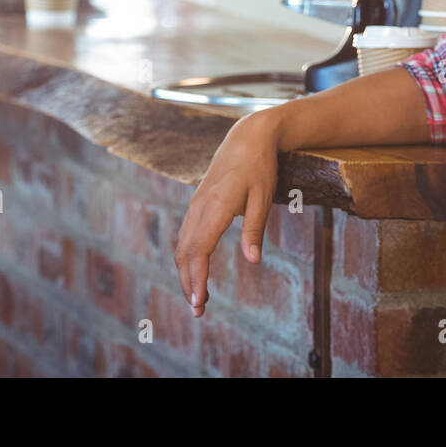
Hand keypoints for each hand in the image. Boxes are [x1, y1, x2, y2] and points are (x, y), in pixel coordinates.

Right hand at [172, 111, 280, 317]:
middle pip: (185, 252)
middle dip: (188, 283)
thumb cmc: (260, 166)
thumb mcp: (263, 197)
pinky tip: (195, 269)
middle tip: (198, 311)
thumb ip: (254, 230)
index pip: (199, 250)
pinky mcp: (197, 202)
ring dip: (186, 272)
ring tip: (197, 297)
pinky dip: (187, 256)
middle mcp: (199, 206)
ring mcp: (195, 203)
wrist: (248, 136)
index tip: (199, 303)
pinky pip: (186, 234)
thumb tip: (252, 261)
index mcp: (215, 206)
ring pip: (182, 244)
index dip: (197, 279)